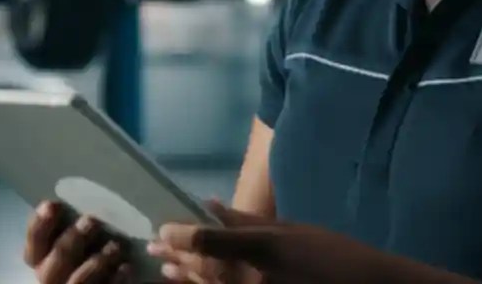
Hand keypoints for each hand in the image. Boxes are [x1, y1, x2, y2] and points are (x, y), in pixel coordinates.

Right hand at [24, 200, 132, 283]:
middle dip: (72, 239)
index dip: (40, 223)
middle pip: (56, 259)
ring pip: (77, 282)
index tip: (52, 204)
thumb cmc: (90, 248)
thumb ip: (76, 222)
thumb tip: (85, 197)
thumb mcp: (79, 235)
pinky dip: (114, 279)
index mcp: (42, 258)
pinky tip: (125, 267)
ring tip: (115, 246)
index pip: (34, 241)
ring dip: (96, 262)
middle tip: (91, 221)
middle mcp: (51, 276)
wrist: (100, 275)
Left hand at [150, 202, 403, 283]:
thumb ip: (246, 221)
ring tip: (163, 268)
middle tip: (152, 247)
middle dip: (176, 255)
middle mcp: (252, 277)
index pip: (209, 241)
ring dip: (183, 276)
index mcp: (261, 249)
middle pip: (204, 266)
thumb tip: (209, 204)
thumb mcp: (289, 229)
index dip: (182, 236)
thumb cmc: (329, 253)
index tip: (161, 229)